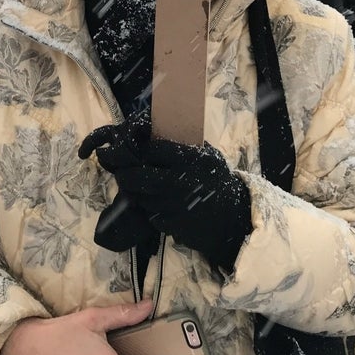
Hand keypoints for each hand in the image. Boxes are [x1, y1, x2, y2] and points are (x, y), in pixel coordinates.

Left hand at [83, 128, 251, 271]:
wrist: (232, 216)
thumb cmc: (216, 179)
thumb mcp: (207, 154)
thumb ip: (184, 144)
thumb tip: (153, 130)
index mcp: (190, 159)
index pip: (152, 149)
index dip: (141, 150)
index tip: (137, 151)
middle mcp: (180, 181)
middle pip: (137, 176)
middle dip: (125, 174)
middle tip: (123, 173)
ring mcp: (175, 205)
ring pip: (140, 197)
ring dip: (137, 193)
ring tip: (142, 189)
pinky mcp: (173, 224)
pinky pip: (150, 215)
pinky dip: (150, 210)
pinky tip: (159, 205)